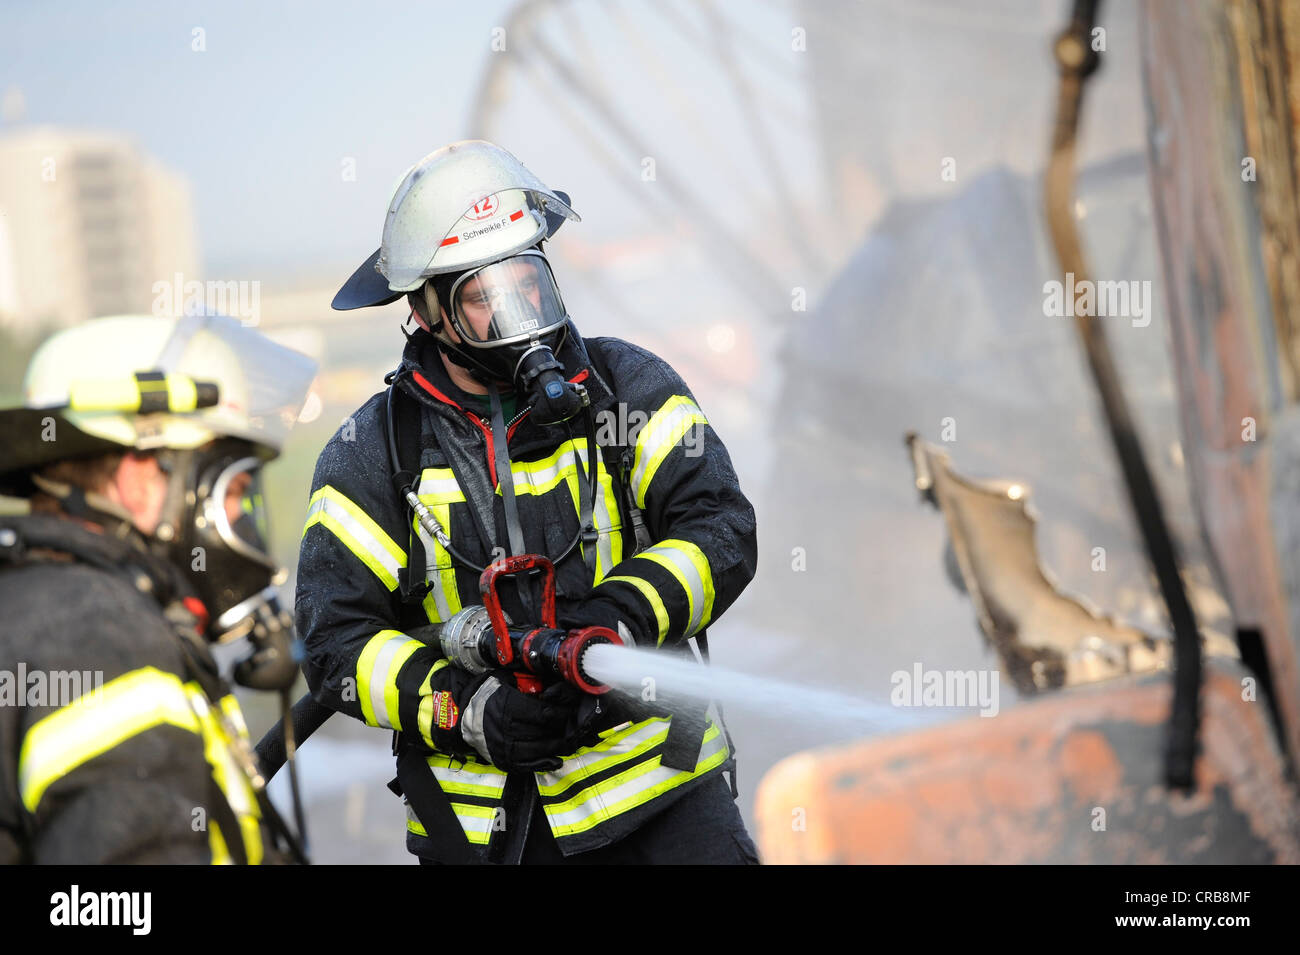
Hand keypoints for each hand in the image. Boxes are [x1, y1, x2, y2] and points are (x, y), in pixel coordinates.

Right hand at [458, 673, 601, 771]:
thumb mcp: (506, 679)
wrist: (460, 714)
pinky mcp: (503, 760)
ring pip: (538, 750)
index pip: (546, 713)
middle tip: (578, 727)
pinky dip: (543, 764)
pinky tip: (556, 760)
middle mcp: (507, 729)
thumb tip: (554, 684)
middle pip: (545, 732)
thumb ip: (529, 682)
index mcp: (509, 706)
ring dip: (557, 747)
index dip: (563, 713)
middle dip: (564, 730)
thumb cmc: (487, 693)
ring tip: (570, 742)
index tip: (573, 711)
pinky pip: (527, 765)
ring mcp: (504, 747)